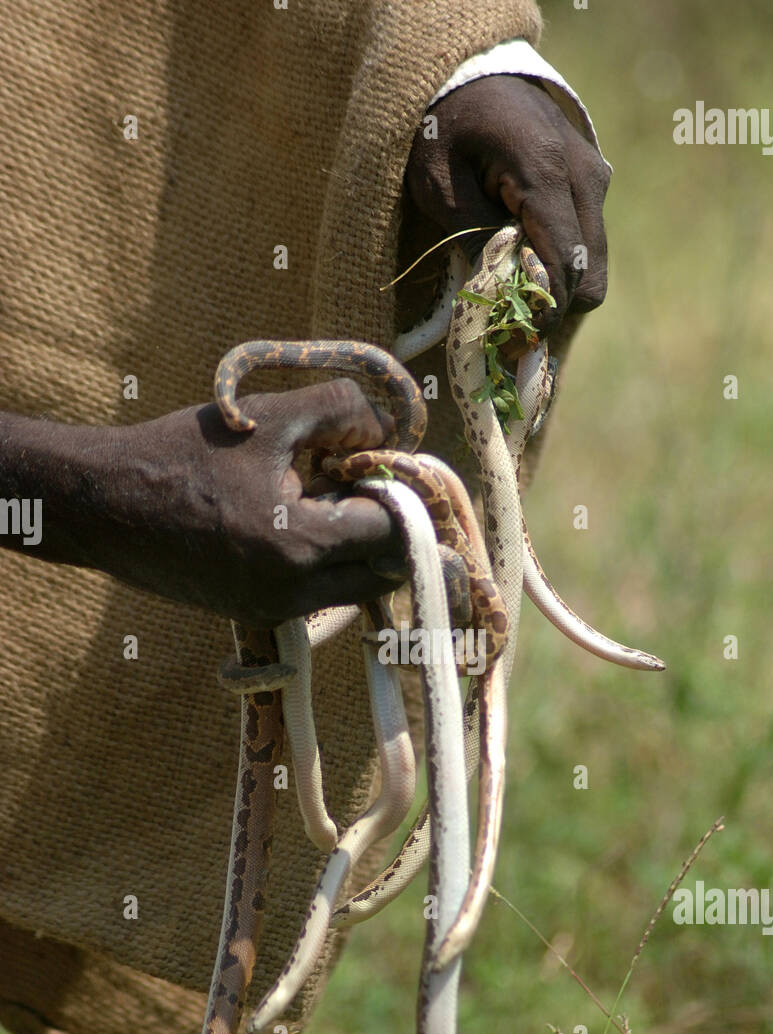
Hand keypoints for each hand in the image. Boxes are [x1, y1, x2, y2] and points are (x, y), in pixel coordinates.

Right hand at [0, 380, 403, 624]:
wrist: (102, 504)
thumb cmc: (181, 455)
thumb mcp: (266, 416)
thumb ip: (339, 411)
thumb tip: (388, 427)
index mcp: (302, 545)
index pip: (393, 533)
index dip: (398, 492)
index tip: (381, 461)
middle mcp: (293, 591)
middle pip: (382, 572)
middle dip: (385, 526)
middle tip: (360, 480)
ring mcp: (271, 609)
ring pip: (352, 587)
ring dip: (355, 546)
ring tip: (321, 494)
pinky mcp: (251, 611)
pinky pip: (314, 592)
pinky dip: (321, 559)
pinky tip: (291, 515)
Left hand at [405, 74, 609, 336]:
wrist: (472, 71)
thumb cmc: (445, 126)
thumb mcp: (440, 185)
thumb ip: (476, 240)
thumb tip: (505, 298)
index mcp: (546, 171)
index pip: (563, 266)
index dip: (544, 313)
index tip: (516, 340)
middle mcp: (585, 176)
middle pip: (589, 276)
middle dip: (554, 309)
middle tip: (512, 327)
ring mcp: (595, 176)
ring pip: (593, 264)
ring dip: (558, 289)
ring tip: (513, 295)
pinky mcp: (593, 181)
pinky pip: (587, 242)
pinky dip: (561, 265)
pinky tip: (525, 264)